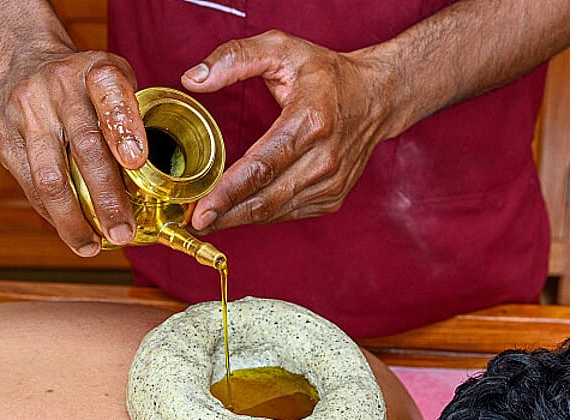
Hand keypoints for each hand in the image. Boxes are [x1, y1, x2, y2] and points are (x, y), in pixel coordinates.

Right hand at [0, 47, 146, 255]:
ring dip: (73, 220)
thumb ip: (134, 120)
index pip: (111, 94)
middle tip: (122, 232)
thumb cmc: (82, 83)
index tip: (136, 161)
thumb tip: (156, 183)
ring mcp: (25, 111)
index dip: (125, 128)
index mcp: (94, 71)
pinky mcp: (0, 134)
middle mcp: (57, 87)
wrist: (19, 59)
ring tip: (91, 246)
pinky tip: (69, 228)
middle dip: (106, 198)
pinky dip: (52, 213)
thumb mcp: (115, 82)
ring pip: (49, 176)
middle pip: (84, 148)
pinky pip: (29, 184)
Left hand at [182, 30, 399, 232]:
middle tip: (194, 222)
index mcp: (310, 121)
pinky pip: (290, 212)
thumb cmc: (327, 74)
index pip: (262, 166)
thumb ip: (235, 58)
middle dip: (227, 214)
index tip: (200, 211)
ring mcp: (332, 182)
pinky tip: (240, 211)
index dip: (228, 192)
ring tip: (210, 220)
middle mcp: (325, 157)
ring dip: (241, 219)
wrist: (377, 97)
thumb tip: (192, 78)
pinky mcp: (333, 196)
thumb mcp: (282, 48)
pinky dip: (263, 215)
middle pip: (266, 198)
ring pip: (277, 211)